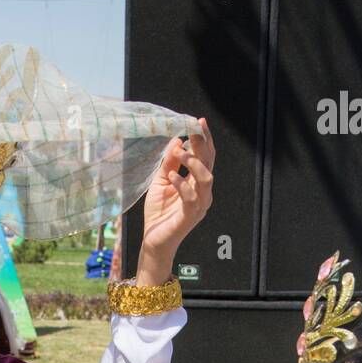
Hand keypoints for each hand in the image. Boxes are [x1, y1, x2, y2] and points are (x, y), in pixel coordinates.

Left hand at [135, 118, 214, 280]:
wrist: (153, 241)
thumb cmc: (158, 214)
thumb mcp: (160, 182)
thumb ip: (169, 163)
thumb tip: (176, 140)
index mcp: (197, 183)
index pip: (205, 157)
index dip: (203, 139)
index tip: (197, 121)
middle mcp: (202, 192)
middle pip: (209, 163)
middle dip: (202, 143)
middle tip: (193, 127)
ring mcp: (199, 205)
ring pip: (206, 179)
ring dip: (194, 162)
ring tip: (179, 153)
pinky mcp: (190, 217)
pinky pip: (191, 198)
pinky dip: (182, 184)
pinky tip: (172, 176)